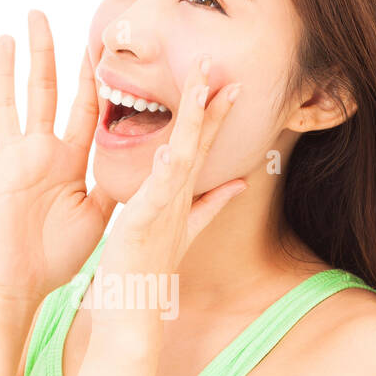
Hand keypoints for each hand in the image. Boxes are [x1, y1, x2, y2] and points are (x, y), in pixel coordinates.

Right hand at [0, 10, 115, 305]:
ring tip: (5, 37)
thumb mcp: (97, 215)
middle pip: (41, 91)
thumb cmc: (59, 253)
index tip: (93, 44)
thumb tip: (150, 171)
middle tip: (39, 13)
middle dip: (42, 53)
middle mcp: (39, 152)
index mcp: (68, 158)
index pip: (81, 107)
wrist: (25, 282)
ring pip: (6, 106)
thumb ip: (114, 187)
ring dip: (3, 72)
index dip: (87, 76)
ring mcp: (11, 161)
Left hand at [87, 54, 245, 334]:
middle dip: (209, 103)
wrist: (135, 310)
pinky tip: (172, 148)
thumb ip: (212, 204)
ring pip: (183, 154)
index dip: (215, 112)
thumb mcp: (185, 229)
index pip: (201, 144)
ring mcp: (165, 207)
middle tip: (216, 65)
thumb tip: (239, 183)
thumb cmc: (149, 269)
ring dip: (193, 120)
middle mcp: (179, 196)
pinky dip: (167, 169)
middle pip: (197, 141)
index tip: (227, 81)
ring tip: (200, 87)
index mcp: (182, 193)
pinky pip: (159, 190)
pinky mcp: (145, 221)